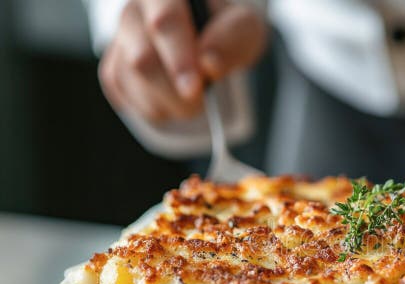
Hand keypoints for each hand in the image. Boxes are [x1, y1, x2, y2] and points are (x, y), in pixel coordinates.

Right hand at [99, 0, 266, 121]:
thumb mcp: (244, 28)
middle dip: (173, 91)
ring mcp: (119, 37)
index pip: (165, 23)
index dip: (178, 60)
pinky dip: (150, 107)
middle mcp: (135, 9)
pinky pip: (121, 92)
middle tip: (199, 102)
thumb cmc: (225, 30)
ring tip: (191, 101)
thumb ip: (232, 39)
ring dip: (164, 102)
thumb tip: (208, 63)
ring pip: (129, 80)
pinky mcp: (114, 64)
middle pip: (142, 59)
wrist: (212, 41)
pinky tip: (171, 101)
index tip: (194, 89)